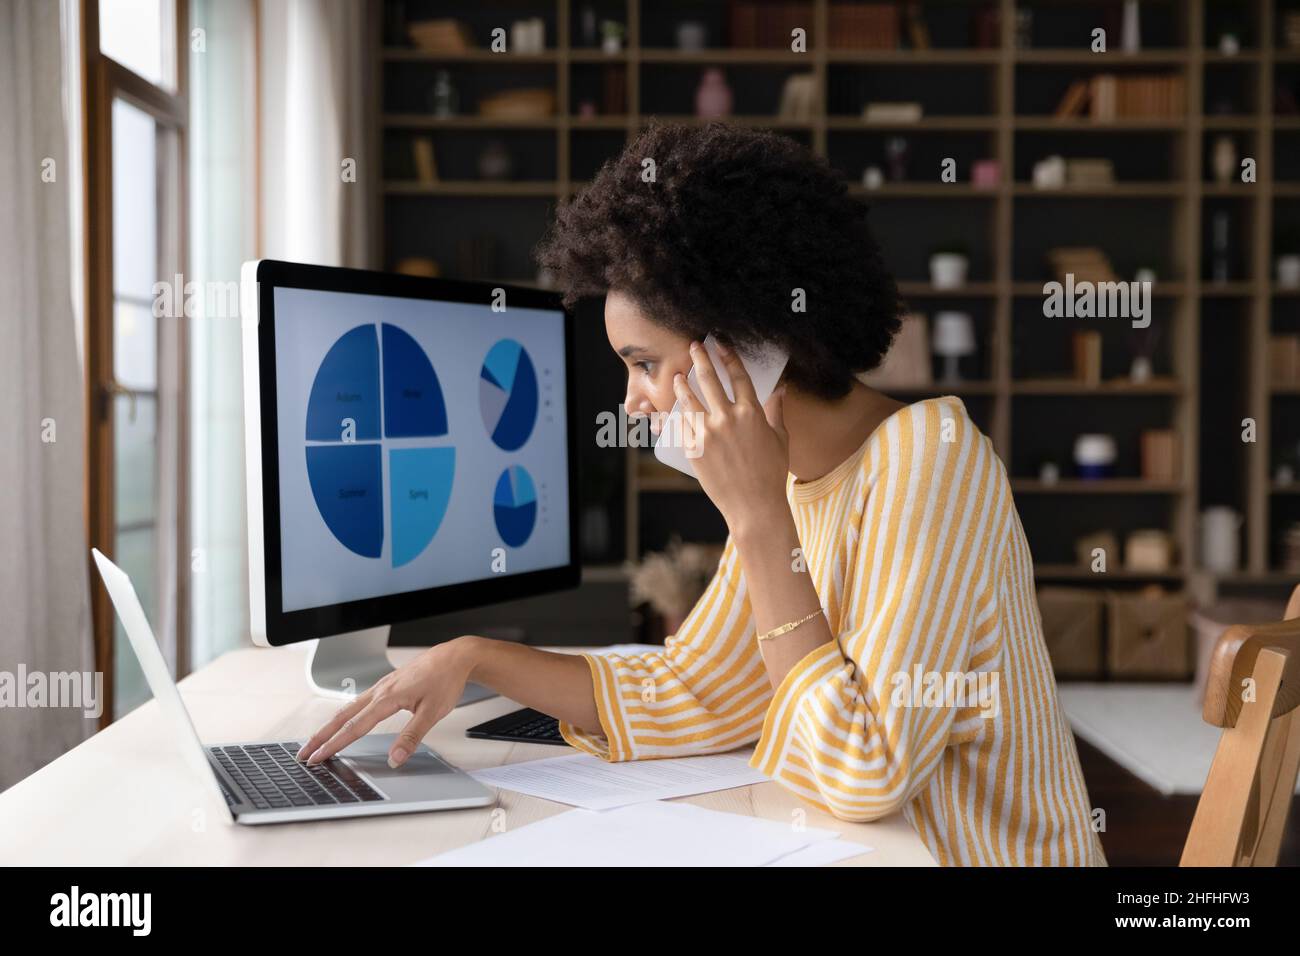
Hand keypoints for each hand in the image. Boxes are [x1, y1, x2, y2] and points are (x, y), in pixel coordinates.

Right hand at [296, 636, 479, 767]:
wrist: (454, 657)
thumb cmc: (445, 680)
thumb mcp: (433, 712)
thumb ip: (412, 736)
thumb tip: (396, 758)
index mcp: (388, 698)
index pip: (354, 727)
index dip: (334, 745)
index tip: (318, 758)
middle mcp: (379, 690)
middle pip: (342, 716)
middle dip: (320, 736)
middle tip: (303, 754)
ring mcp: (381, 686)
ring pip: (348, 708)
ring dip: (330, 726)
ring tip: (317, 741)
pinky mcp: (387, 685)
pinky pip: (358, 701)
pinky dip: (344, 714)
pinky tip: (343, 721)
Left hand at [674, 339, 790, 533]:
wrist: (753, 505)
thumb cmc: (771, 473)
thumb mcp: (780, 439)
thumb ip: (775, 411)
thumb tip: (781, 389)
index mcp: (751, 413)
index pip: (738, 375)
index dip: (728, 356)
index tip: (720, 344)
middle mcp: (728, 418)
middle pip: (710, 379)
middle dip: (700, 359)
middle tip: (694, 347)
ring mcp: (708, 433)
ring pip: (689, 399)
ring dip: (682, 384)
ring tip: (677, 376)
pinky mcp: (694, 449)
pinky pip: (683, 425)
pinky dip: (678, 414)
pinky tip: (675, 408)